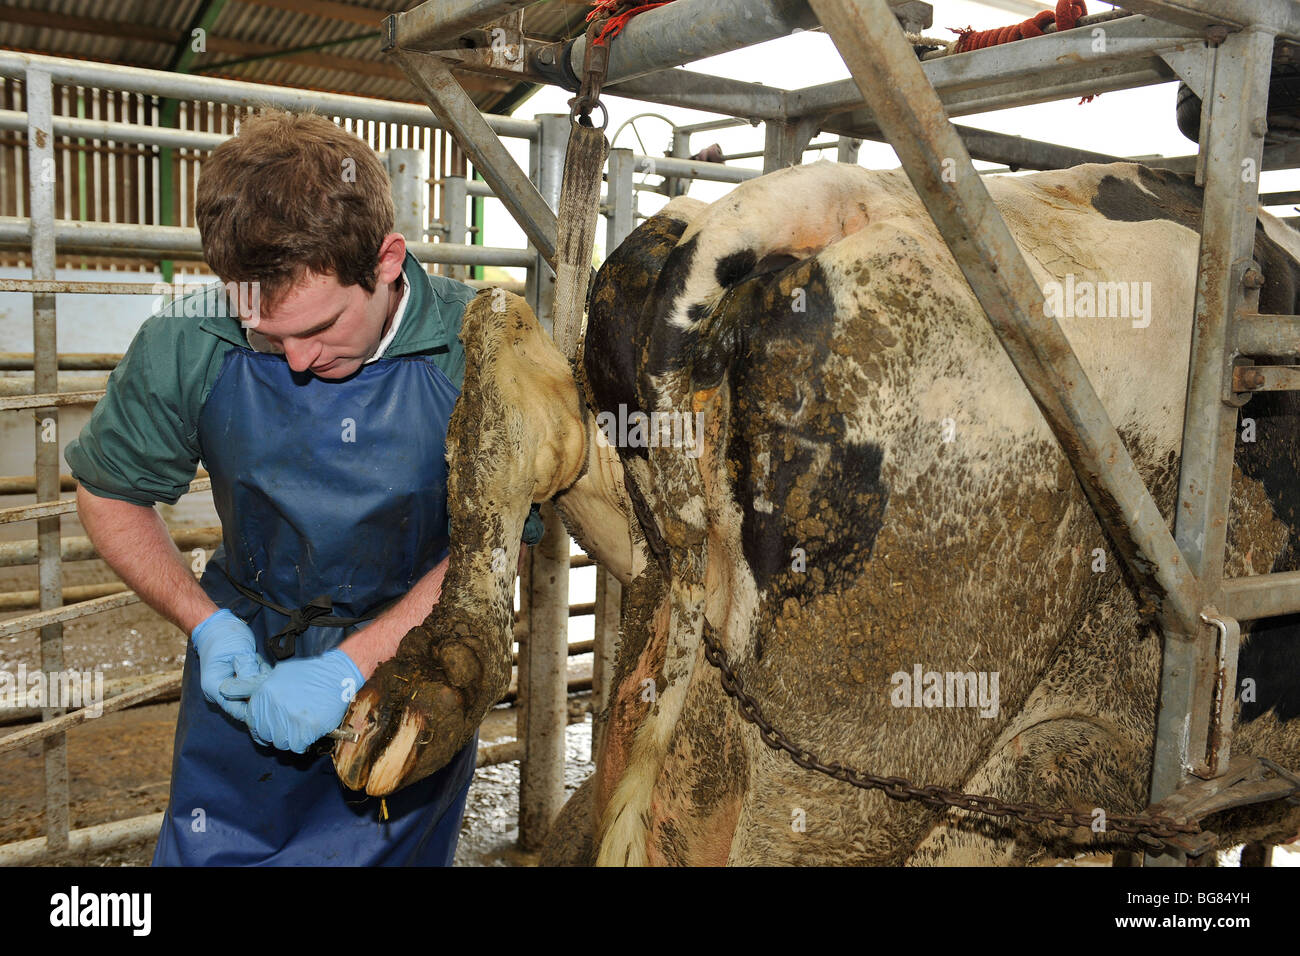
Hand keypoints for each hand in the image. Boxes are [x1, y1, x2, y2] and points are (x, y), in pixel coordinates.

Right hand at [190, 609, 269, 722]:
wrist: (215, 625)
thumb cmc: (224, 637)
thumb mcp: (239, 653)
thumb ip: (248, 673)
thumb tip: (259, 692)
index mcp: (214, 687)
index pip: (237, 710)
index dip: (254, 709)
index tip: (270, 697)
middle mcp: (218, 691)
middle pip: (245, 702)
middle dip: (258, 688)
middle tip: (262, 669)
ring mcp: (227, 686)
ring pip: (250, 692)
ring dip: (258, 678)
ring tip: (256, 661)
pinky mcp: (235, 679)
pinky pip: (250, 684)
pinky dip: (257, 674)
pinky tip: (256, 662)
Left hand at [220, 649, 362, 752]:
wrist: (337, 675)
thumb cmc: (307, 675)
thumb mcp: (275, 674)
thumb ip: (248, 685)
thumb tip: (222, 691)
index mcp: (263, 693)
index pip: (252, 722)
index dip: (263, 724)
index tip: (276, 720)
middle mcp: (273, 705)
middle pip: (266, 734)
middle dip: (277, 731)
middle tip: (292, 721)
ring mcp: (289, 718)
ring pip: (281, 743)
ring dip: (291, 738)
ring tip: (302, 723)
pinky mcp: (306, 728)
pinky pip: (297, 746)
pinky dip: (304, 741)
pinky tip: (310, 728)